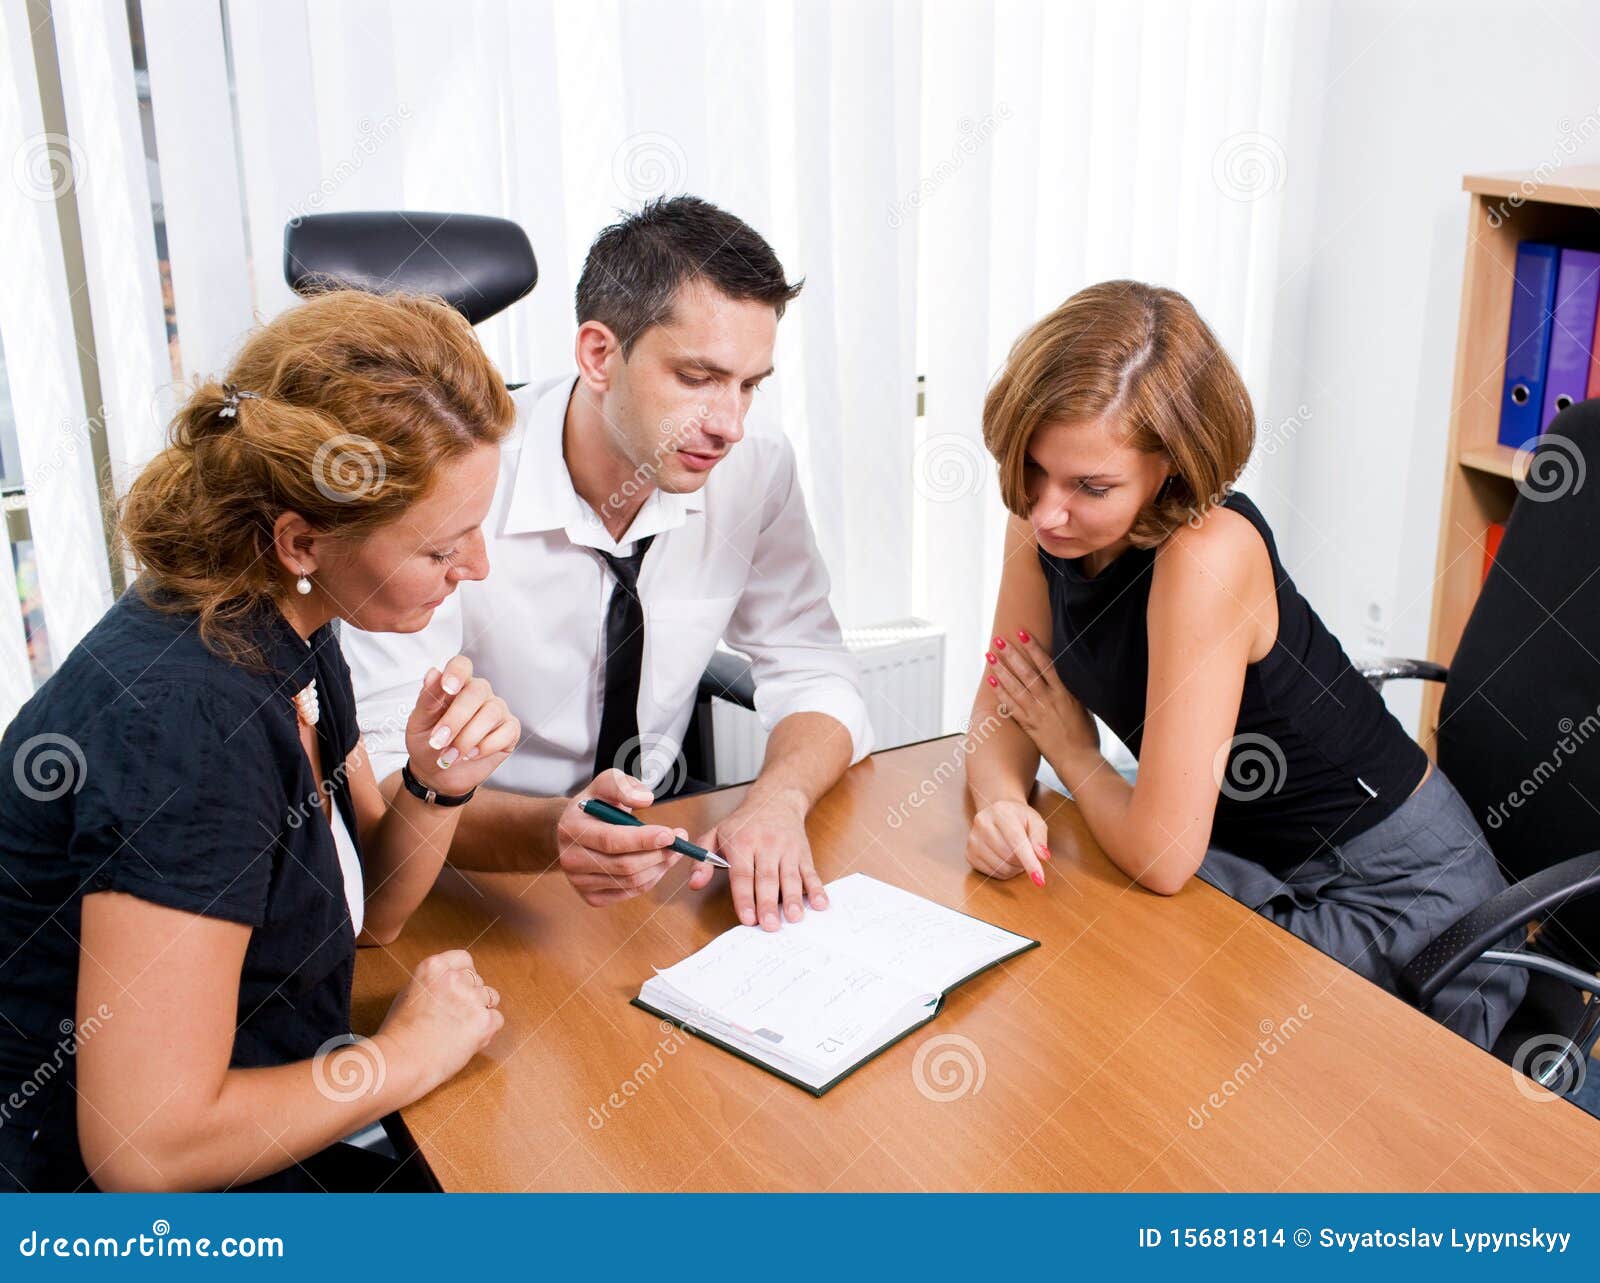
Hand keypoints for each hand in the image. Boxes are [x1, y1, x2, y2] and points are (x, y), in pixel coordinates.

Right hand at [377, 949, 503, 1096]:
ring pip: (491, 997)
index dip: (464, 974)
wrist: (402, 1062)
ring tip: (459, 1029)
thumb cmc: (400, 1034)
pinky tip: (466, 1039)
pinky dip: (487, 1030)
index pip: (463, 959)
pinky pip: (497, 1019)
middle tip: (454, 1016)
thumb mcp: (410, 994)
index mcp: (434, 967)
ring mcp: (472, 998)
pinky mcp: (484, 1021)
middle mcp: (455, 978)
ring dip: (480, 1011)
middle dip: (470, 996)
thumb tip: (451, 986)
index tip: (459, 987)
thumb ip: (434, 984)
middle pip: (477, 980)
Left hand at [405, 655, 520, 795]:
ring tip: (450, 756)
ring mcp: (496, 710)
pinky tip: (471, 755)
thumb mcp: (419, 722)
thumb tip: (433, 673)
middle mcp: (479, 694)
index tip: (447, 688)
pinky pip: (505, 732)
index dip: (457, 673)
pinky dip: (485, 747)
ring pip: (491, 713)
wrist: (437, 773)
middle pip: (476, 691)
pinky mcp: (509, 730)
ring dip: (467, 738)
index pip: (462, 665)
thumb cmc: (428, 743)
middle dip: (456, 719)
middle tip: (438, 742)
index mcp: (456, 685)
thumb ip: (427, 698)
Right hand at [556, 769, 688, 905]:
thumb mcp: (606, 784)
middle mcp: (570, 859)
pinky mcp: (591, 897)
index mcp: (571, 829)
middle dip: (658, 854)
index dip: (643, 840)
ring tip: (673, 851)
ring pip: (630, 882)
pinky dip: (650, 879)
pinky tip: (658, 864)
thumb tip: (645, 799)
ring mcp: (579, 882)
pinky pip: (629, 893)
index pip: (611, 840)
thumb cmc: (596, 804)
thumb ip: (624, 786)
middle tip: (680, 842)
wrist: (574, 831)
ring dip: (659, 867)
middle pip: (624, 865)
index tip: (670, 834)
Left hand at [687, 791, 825, 930]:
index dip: (745, 897)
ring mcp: (787, 849)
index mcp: (742, 841)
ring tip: (794, 918)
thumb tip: (695, 884)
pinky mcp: (803, 853)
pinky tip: (820, 903)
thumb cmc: (743, 823)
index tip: (747, 918)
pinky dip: (817, 889)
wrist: (776, 800)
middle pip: (767, 878)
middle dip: (768, 903)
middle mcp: (766, 845)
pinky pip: (810, 872)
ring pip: (790, 877)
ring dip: (793, 899)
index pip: (742, 873)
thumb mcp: (716, 834)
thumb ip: (702, 860)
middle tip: (770, 925)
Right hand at [966, 799, 1051, 885]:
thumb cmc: (1018, 818)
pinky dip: (1005, 872)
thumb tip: (1043, 856)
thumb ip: (1040, 837)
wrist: (996, 813)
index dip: (1029, 861)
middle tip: (1028, 854)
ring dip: (1015, 868)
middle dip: (1024, 862)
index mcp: (1000, 812)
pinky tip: (1005, 859)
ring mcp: (973, 840)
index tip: (1039, 879)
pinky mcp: (969, 854)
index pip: (1016, 841)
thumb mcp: (1035, 820)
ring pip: (1001, 868)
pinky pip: (993, 874)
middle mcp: (982, 824)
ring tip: (1016, 855)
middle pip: (1009, 856)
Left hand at [985, 631, 1098, 768]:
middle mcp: (1050, 701)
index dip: (1033, 648)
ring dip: (1001, 670)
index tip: (1022, 634)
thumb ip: (1072, 692)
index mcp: (1066, 694)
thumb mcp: (1085, 708)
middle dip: (1011, 654)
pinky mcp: (1029, 726)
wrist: (1080, 762)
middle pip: (1027, 673)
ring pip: (1016, 687)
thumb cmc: (1086, 736)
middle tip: (998, 640)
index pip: (1047, 665)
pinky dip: (1001, 693)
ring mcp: (1037, 713)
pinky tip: (992, 682)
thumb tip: (1065, 678)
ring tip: (989, 656)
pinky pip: (1012, 707)